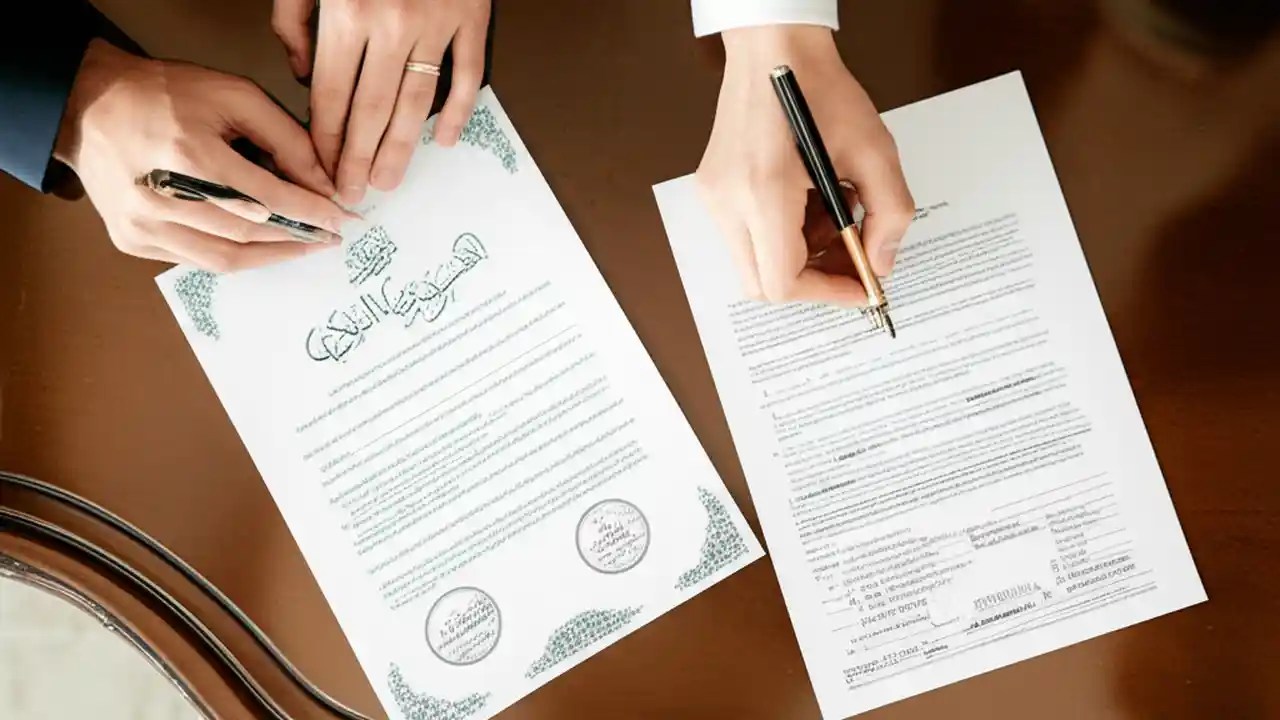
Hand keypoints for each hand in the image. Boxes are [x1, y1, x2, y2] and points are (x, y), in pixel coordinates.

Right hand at [54, 41, 350, 271]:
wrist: (88, 106)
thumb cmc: (164, 95)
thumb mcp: (233, 95)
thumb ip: (285, 138)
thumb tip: (323, 185)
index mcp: (189, 155)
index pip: (267, 198)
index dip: (310, 213)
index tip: (342, 220)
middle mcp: (161, 198)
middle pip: (248, 234)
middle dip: (296, 238)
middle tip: (329, 236)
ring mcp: (143, 226)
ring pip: (225, 259)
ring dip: (271, 255)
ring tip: (302, 245)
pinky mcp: (132, 241)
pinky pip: (197, 261)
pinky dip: (235, 256)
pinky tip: (260, 245)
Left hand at [272, 0, 491, 203]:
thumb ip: (295, 18)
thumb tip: (306, 74)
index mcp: (348, 11)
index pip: (332, 97)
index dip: (326, 141)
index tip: (323, 171)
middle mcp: (392, 24)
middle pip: (372, 111)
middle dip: (360, 160)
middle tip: (355, 194)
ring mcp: (436, 24)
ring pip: (416, 104)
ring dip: (402, 149)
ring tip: (390, 181)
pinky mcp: (471, 17)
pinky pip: (468, 75)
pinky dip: (459, 111)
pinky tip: (447, 140)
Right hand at [696, 26, 913, 305]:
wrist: (774, 48)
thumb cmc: (819, 89)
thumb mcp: (874, 150)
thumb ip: (889, 214)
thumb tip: (882, 261)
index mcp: (763, 192)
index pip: (783, 281)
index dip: (827, 293)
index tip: (861, 284)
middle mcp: (728, 202)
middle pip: (762, 285)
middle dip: (812, 280)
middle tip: (851, 262)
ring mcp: (714, 197)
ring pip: (754, 264)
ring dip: (799, 256)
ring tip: (835, 220)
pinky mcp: (713, 190)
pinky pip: (746, 238)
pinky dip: (783, 236)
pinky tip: (811, 204)